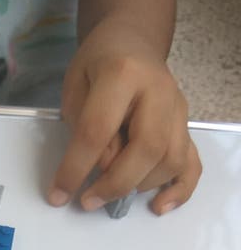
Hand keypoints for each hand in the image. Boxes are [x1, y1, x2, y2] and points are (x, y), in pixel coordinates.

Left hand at [48, 17, 201, 215]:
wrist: (132, 42)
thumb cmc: (97, 65)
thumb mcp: (76, 87)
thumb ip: (83, 126)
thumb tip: (99, 168)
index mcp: (123, 74)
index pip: (98, 131)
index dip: (75, 168)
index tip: (58, 194)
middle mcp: (159, 92)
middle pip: (147, 148)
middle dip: (115, 184)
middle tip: (87, 201)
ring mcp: (178, 109)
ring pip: (171, 159)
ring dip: (139, 186)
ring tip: (108, 194)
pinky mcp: (185, 125)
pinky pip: (191, 163)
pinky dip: (179, 190)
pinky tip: (159, 207)